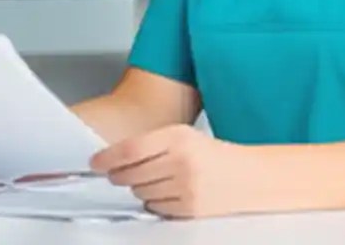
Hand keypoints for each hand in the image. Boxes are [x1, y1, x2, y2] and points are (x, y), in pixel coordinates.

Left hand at [90, 124, 256, 218]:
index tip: (95, 162)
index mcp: (178, 137)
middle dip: (118, 175)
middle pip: (131, 174)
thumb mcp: (182, 135)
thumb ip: (149, 144)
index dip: (107, 158)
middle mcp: (181, 161)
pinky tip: (166, 191)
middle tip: (117, 173)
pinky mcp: (190, 209)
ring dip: (138, 188)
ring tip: (154, 180)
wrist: (250, 177)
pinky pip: (155, 208)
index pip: (129, 150)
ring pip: (140, 192)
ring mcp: (186, 187)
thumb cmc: (211, 154)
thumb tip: (112, 159)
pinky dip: (154, 201)